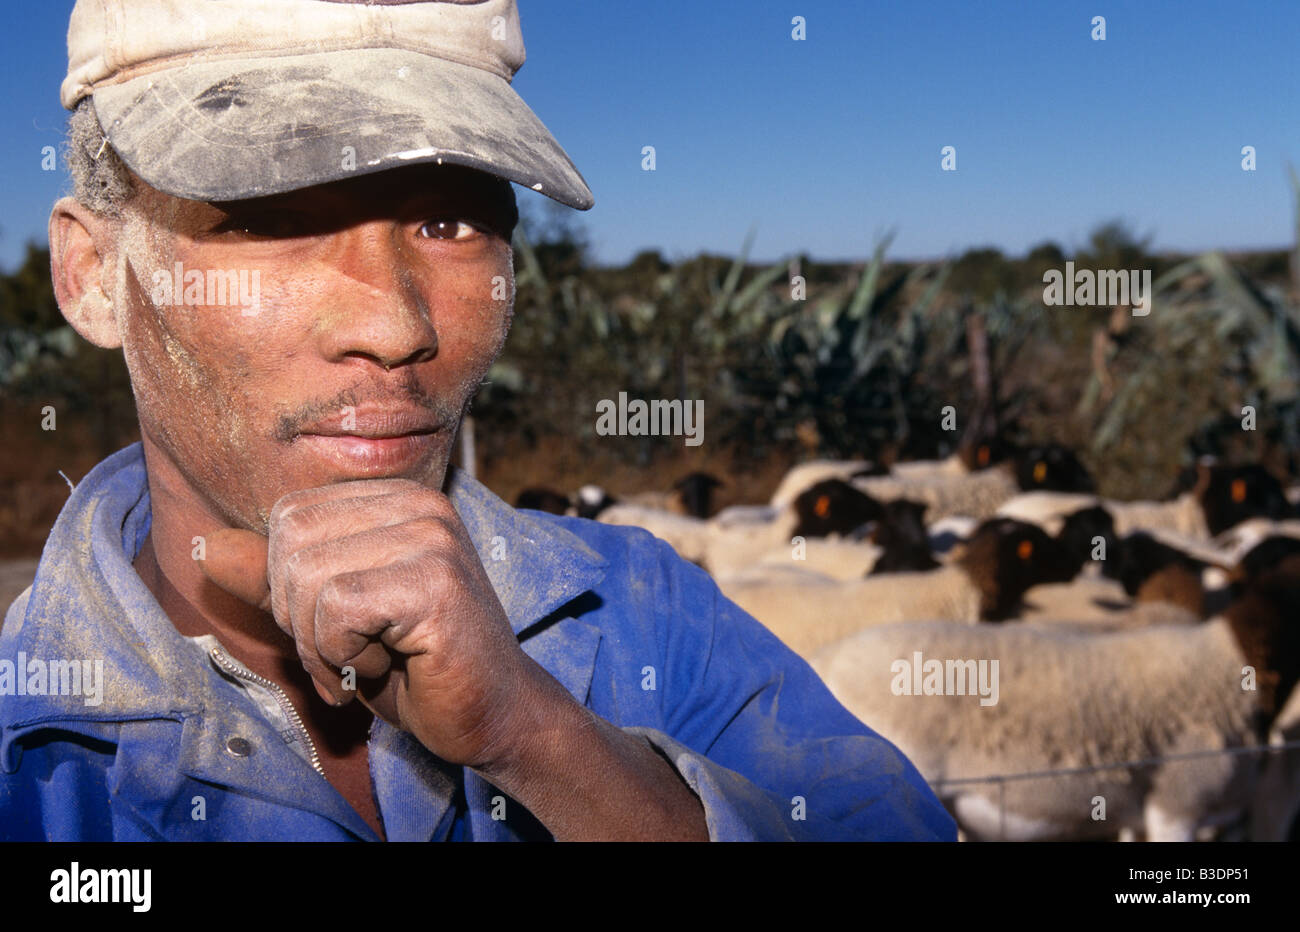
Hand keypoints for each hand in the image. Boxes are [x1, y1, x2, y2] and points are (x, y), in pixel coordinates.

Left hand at [200, 478, 554, 769]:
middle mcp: (419, 504)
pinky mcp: (437, 582)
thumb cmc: (414, 668)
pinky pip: (338, 610)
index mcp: (395, 498)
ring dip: (322, 645)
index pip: (289, 516)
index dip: (289, 586)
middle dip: (300, 618)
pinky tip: (385, 669)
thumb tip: (205, 545)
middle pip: (290, 542)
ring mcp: (433, 538)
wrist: (493, 716)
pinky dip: (343, 657)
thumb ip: (272, 579)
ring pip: (308, 577)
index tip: (338, 629)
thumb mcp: (327, 619)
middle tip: (349, 654)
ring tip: (368, 664)